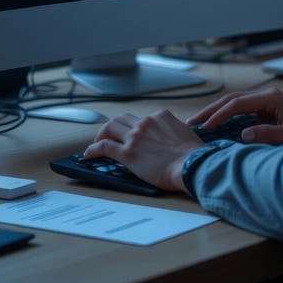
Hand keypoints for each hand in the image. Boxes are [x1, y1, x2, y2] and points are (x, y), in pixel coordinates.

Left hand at [82, 109, 203, 191]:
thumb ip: (175, 131)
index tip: (131, 134)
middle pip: (122, 118)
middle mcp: (145, 122)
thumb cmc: (193, 155)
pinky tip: (88, 154)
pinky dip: (93, 149)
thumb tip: (177, 137)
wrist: (190, 165)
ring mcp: (135, 137)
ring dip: (102, 134)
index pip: (141, 118)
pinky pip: (104, 147)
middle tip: (110, 136)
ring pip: (110, 127)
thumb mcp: (186, 134)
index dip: (133, 127)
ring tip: (97, 143)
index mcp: (160, 116)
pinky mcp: (127, 153)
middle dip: (114, 126)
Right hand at [187, 87, 282, 144]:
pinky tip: (218, 126)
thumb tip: (243, 134)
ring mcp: (268, 101)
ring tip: (199, 124)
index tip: (204, 127)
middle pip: (232, 100)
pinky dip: (228, 116)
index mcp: (272, 98)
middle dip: (211, 111)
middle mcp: (268, 96)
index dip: (218, 115)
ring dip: (217, 112)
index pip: (237, 104)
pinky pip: (243, 111)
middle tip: (191, 123)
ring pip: (236, 104)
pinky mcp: (269, 109)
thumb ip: (267, 134)